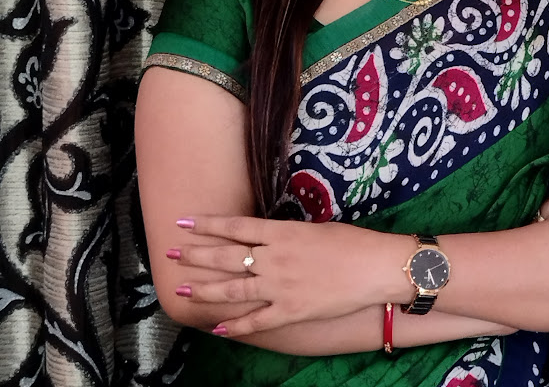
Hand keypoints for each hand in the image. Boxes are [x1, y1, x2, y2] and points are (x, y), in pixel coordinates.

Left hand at [169, 215, 413, 336]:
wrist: (375, 267)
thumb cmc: (351, 242)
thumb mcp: (315, 228)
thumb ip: (287, 235)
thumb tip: (267, 237)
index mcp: (282, 233)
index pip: (236, 227)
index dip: (208, 224)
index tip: (184, 222)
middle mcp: (274, 258)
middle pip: (226, 256)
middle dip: (196, 254)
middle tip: (170, 253)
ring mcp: (280, 286)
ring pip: (233, 289)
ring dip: (205, 288)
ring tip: (184, 288)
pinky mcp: (290, 311)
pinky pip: (256, 321)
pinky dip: (236, 325)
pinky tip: (218, 328)